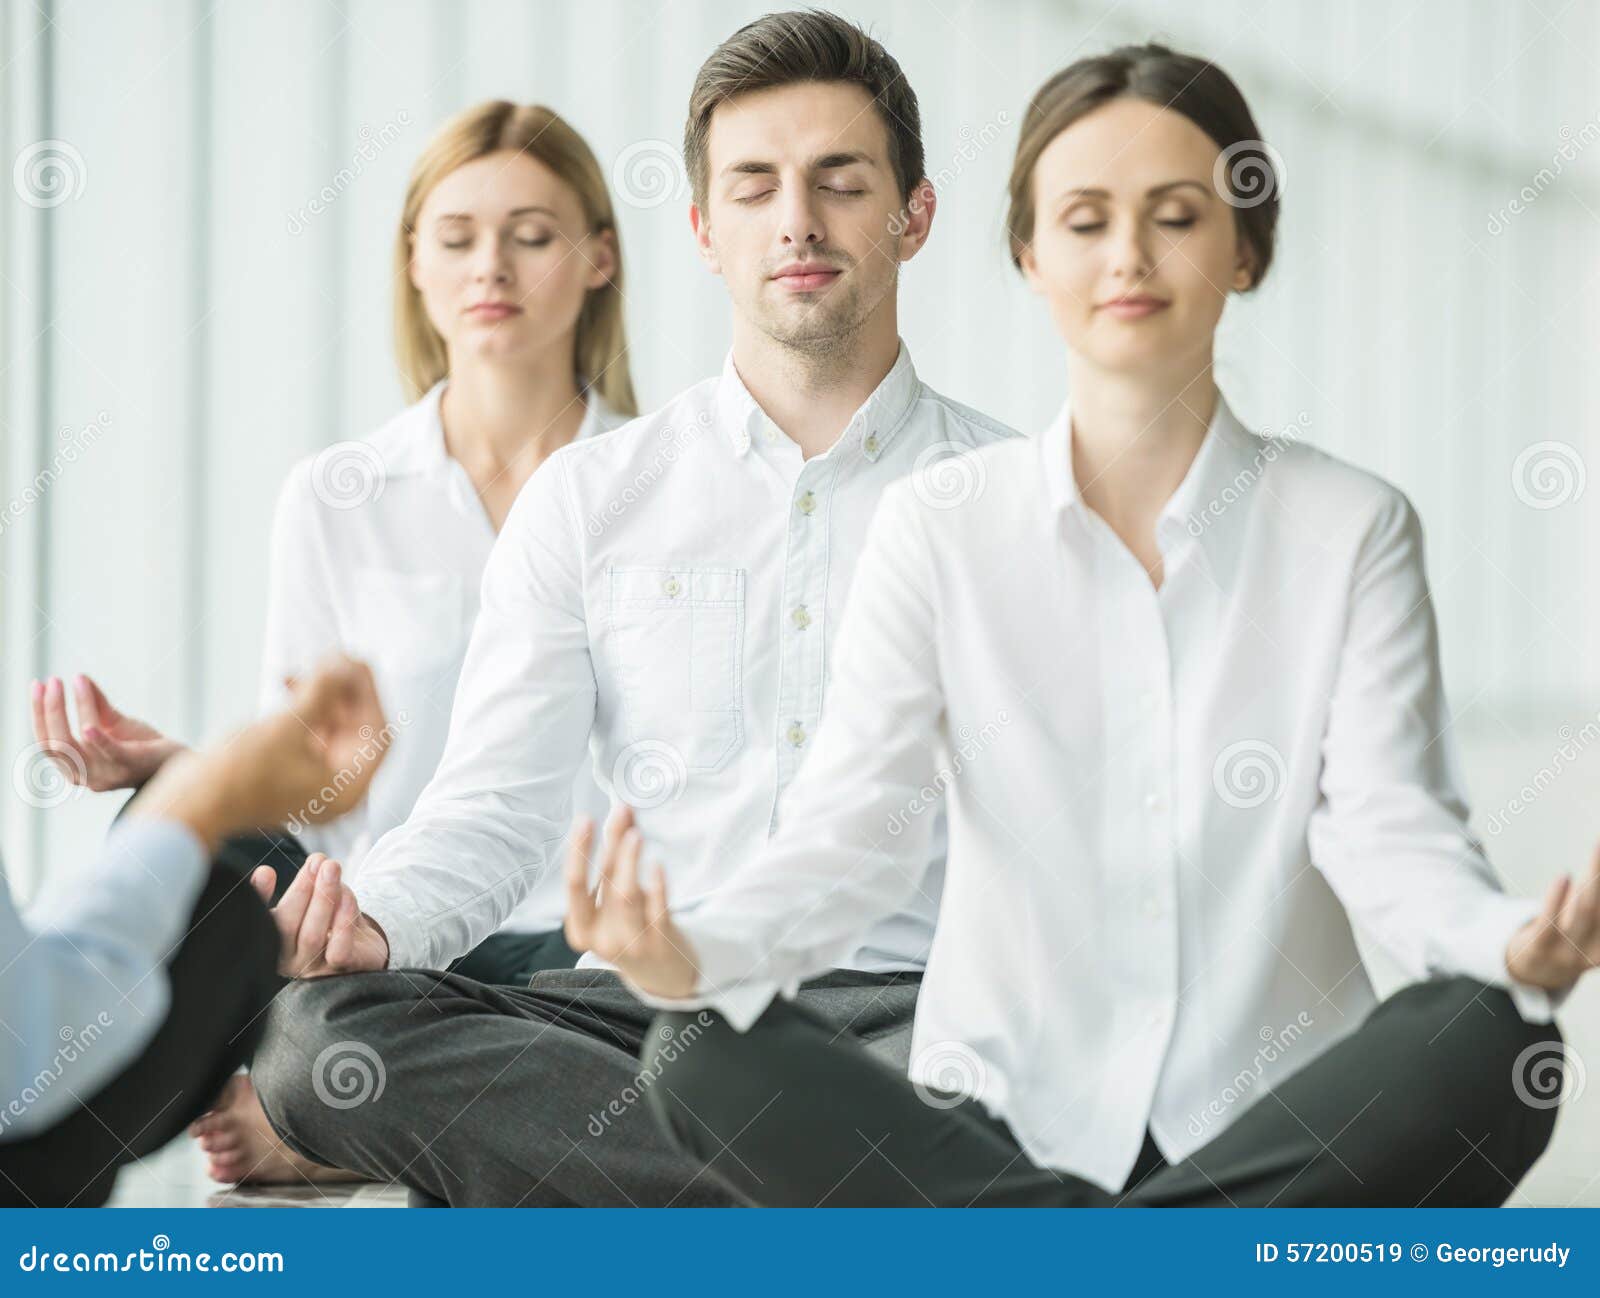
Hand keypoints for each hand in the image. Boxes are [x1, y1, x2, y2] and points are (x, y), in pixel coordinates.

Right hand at [29, 674, 185, 790]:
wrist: (176, 761)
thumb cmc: (140, 745)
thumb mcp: (113, 723)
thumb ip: (95, 706)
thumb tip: (80, 678)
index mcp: (73, 769)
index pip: (45, 742)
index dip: (39, 713)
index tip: (38, 684)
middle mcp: (85, 777)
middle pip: (57, 744)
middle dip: (51, 710)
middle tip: (54, 681)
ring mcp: (107, 775)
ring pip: (82, 743)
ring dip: (78, 708)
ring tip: (77, 682)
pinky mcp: (130, 767)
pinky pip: (110, 754)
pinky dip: (98, 741)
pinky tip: (88, 727)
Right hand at [130, 654, 388, 849]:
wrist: (185, 807)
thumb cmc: (234, 776)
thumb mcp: (286, 726)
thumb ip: (322, 693)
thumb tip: (345, 663)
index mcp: (347, 790)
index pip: (377, 734)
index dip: (368, 693)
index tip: (355, 661)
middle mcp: (337, 790)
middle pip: (357, 730)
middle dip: (345, 690)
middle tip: (332, 656)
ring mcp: (313, 783)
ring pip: (333, 728)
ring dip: (323, 695)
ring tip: (304, 667)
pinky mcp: (290, 774)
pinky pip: (310, 735)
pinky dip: (305, 709)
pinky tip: (290, 683)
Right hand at [251, 854, 388, 976]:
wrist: (363, 945)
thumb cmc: (330, 919)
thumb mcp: (312, 900)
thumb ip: (301, 887)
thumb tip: (278, 869)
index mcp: (272, 941)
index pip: (260, 920)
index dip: (259, 897)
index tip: (267, 871)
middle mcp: (288, 960)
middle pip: (288, 926)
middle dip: (303, 889)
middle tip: (317, 861)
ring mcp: (313, 968)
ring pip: (312, 936)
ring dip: (324, 898)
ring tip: (332, 868)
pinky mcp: (340, 970)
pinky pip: (339, 950)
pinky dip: (342, 920)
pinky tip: (347, 896)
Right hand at [564, 806, 698, 998]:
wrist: (661, 975)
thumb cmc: (630, 929)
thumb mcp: (613, 901)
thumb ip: (615, 858)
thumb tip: (621, 813)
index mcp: (581, 929)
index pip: (573, 885)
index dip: (578, 850)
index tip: (584, 820)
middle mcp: (602, 939)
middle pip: (603, 884)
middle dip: (608, 845)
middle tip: (618, 812)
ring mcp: (632, 942)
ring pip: (626, 897)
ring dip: (630, 861)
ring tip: (635, 834)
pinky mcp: (660, 942)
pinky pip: (657, 910)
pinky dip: (656, 884)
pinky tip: (656, 863)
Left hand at [1505, 843, 1599, 993]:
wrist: (1532, 973)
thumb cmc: (1567, 940)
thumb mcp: (1588, 926)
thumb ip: (1595, 905)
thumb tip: (1598, 866)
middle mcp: (1593, 950)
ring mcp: (1566, 950)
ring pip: (1584, 911)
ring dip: (1594, 880)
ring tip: (1598, 849)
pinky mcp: (1539, 945)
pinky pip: (1549, 921)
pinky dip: (1557, 898)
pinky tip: (1564, 876)